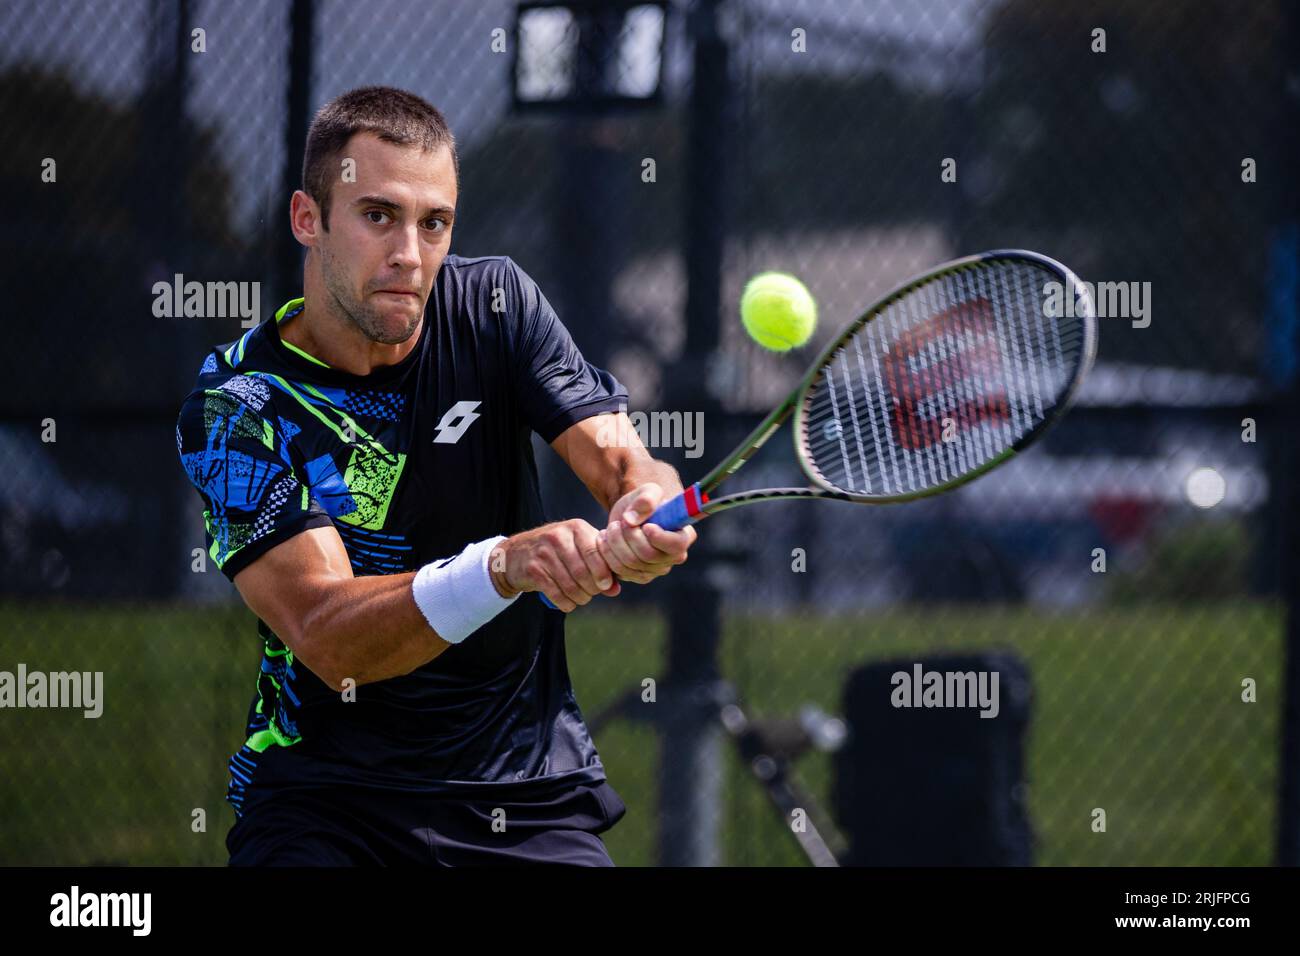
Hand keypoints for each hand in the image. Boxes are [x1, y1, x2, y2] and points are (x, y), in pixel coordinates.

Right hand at [490, 520, 621, 611]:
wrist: (515, 554)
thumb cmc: (556, 552)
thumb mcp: (577, 549)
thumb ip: (599, 565)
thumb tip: (615, 589)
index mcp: (576, 527)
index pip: (596, 551)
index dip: (604, 572)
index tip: (606, 585)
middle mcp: (559, 536)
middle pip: (584, 571)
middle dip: (592, 588)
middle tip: (592, 593)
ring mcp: (544, 552)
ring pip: (571, 584)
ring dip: (580, 598)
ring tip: (582, 598)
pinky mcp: (533, 569)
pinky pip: (556, 593)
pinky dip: (566, 603)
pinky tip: (568, 603)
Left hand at [597, 482, 697, 585]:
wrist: (630, 516)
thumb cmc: (644, 503)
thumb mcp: (648, 491)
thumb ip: (646, 499)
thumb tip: (632, 519)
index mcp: (683, 536)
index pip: (677, 545)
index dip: (659, 537)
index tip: (645, 525)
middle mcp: (673, 557)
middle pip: (648, 555)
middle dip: (629, 536)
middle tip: (621, 521)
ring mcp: (655, 570)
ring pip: (631, 564)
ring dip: (615, 543)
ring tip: (611, 527)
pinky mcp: (637, 576)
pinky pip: (619, 571)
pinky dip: (607, 553)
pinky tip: (605, 539)